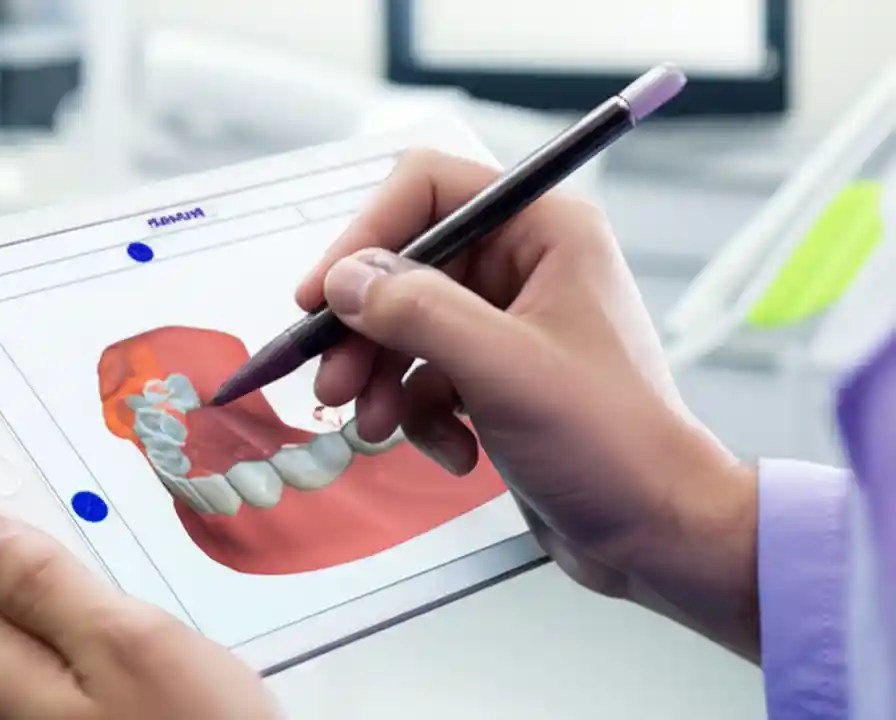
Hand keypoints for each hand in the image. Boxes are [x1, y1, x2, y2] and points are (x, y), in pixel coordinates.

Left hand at [0, 509, 280, 719]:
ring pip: (56, 636)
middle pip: (9, 602)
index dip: (10, 529)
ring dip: (103, 614)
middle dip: (68, 576)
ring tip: (165, 629)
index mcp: (1, 676)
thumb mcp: (129, 643)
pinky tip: (170, 668)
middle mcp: (8, 709)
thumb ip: (43, 584)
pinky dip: (123, 652)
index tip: (69, 513)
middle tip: (140, 586)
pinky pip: (87, 672)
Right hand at [296, 150, 759, 658]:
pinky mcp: (495, 375)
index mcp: (545, 230)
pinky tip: (456, 453)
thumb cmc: (610, 441)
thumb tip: (342, 280)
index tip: (319, 296)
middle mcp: (525, 263)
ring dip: (382, 379)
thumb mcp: (503, 368)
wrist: (656, 532)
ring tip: (376, 428)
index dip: (364, 234)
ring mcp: (508, 322)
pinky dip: (423, 417)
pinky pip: (426, 376)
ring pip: (406, 326)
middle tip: (332, 387)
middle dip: (364, 330)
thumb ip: (417, 313)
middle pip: (404, 266)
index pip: (428, 188)